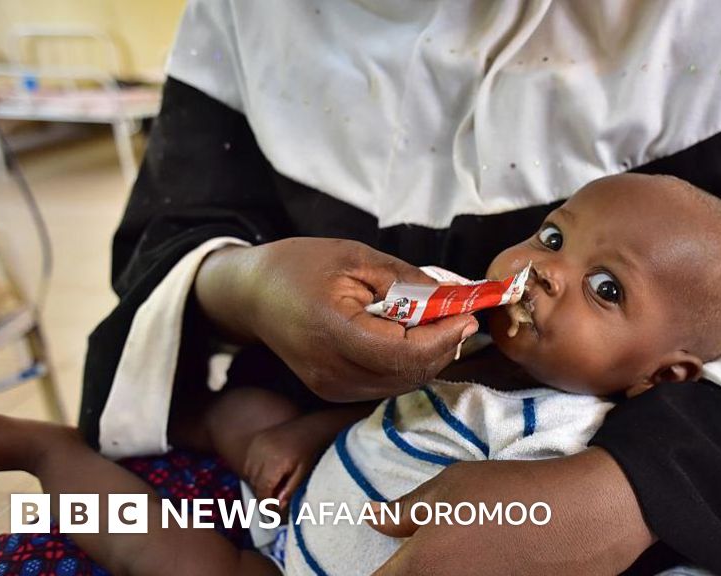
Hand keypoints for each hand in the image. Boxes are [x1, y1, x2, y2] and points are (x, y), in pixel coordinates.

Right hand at [194, 238, 477, 400]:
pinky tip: (414, 339)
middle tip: (464, 318)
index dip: (443, 337)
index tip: (468, 315)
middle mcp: (331, 370)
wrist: (253, 294)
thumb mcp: (356, 257)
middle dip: (443, 347)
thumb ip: (406, 280)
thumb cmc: (301, 266)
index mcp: (333, 332)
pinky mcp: (333, 392)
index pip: (404, 353)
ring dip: (429, 357)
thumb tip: (452, 300)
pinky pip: (385, 384)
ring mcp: (331, 387)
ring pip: (401, 383)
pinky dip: (408, 365)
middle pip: (408, 374)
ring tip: (442, 325)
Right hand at [242, 422, 316, 504]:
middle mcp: (263, 452)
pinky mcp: (256, 441)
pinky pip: (249, 462)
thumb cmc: (309, 449)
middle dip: (264, 494)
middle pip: (255, 482)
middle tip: (275, 501)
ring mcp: (258, 445)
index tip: (272, 511)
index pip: (264, 488)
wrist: (310, 427)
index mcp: (276, 461)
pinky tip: (268, 473)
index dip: (267, 502)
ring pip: (250, 473)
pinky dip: (256, 470)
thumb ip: (290, 489)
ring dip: (259, 483)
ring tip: (273, 486)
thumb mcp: (304, 472)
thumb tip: (279, 505)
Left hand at [370, 447, 654, 575]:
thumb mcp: (452, 487)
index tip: (393, 558)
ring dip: (446, 574)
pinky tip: (489, 564)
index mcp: (420, 567)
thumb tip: (371, 518)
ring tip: (463, 558)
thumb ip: (404, 510)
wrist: (584, 519)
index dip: (384, 569)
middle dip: (409, 572)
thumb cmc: (513, 493)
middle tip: (433, 552)